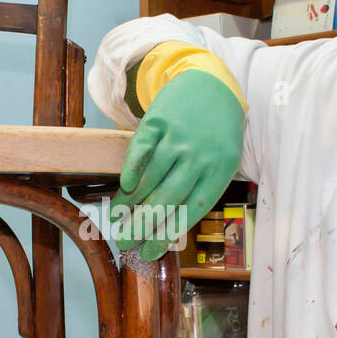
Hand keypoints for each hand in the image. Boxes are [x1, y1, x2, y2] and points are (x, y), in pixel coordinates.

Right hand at [110, 69, 243, 260]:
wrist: (212, 84)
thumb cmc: (216, 133)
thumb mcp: (221, 162)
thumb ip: (200, 190)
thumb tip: (166, 231)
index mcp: (219, 171)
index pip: (190, 211)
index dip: (167, 235)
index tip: (148, 252)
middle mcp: (200, 155)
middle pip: (166, 198)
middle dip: (142, 225)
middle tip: (124, 241)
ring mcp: (178, 137)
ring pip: (150, 177)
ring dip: (130, 202)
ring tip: (115, 218)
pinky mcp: (159, 120)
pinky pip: (141, 150)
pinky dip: (131, 169)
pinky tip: (125, 187)